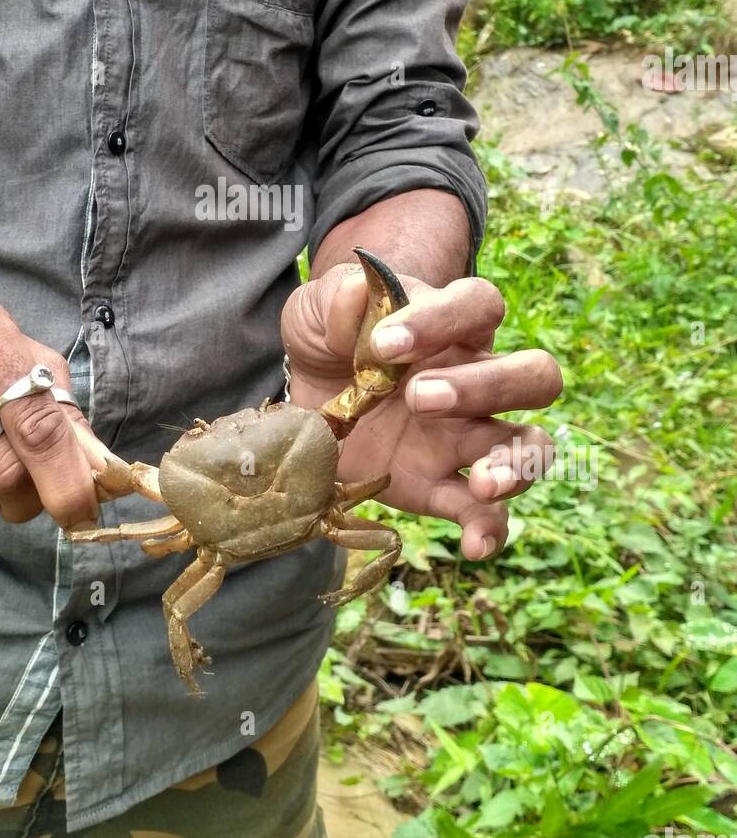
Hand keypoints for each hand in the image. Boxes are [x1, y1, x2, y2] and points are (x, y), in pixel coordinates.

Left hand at [281, 264, 562, 558]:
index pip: (479, 306)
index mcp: (449, 326)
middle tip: (419, 399)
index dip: (445, 319)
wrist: (303, 393)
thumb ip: (338, 301)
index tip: (385, 343)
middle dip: (487, 387)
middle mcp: (474, 379)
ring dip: (518, 464)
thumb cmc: (328, 338)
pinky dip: (488, 530)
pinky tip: (473, 546)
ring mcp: (463, 437)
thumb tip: (359, 291)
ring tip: (484, 482)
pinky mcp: (438, 486)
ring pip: (531, 446)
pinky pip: (484, 513)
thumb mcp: (317, 310)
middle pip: (533, 375)